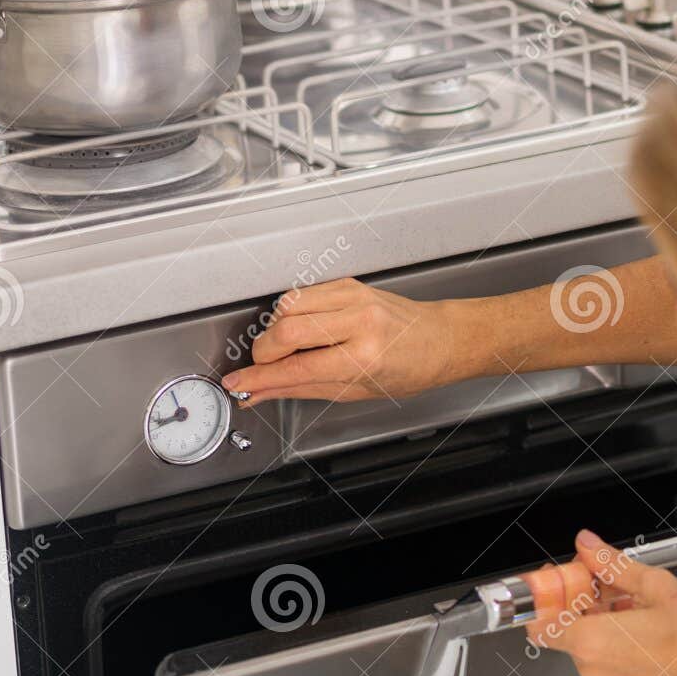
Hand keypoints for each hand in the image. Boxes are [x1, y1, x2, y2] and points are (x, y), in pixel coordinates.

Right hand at [221, 278, 460, 406]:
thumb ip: (299, 388)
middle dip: (263, 352)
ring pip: (287, 306)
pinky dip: (291, 313)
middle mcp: (359, 321)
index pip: (296, 367)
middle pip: (286, 330)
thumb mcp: (353, 392)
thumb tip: (258, 390)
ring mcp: (353, 297)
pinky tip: (304, 329)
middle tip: (263, 365)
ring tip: (288, 349)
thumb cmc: (407, 370)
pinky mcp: (348, 283)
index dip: (259, 377)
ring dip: (275, 330)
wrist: (439, 339)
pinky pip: (302, 294)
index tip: (237, 382)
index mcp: (364, 357)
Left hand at [525, 530, 676, 675]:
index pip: (539, 620)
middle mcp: (590, 664)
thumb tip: (589, 546)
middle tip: (602, 579)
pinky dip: (609, 635)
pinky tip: (635, 621)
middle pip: (563, 624)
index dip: (545, 596)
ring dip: (597, 615)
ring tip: (630, 600)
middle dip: (578, 598)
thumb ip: (612, 564)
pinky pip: (599, 655)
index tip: (561, 579)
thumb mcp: (656, 587)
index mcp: (591, 640)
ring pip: (583, 638)